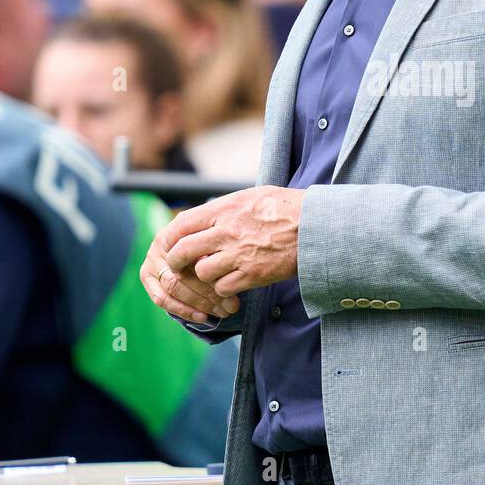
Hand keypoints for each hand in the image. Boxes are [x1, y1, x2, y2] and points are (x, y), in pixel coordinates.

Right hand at [140, 222, 240, 324]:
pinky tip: (203, 317)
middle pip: (183, 272)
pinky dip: (183, 310)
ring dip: (199, 303)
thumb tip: (233, 280)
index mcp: (180, 229)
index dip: (214, 271)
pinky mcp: (146, 276)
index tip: (235, 284)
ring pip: (172, 286)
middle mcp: (163, 243)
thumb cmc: (215, 243)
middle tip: (232, 306)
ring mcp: (152, 258)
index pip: (194, 253)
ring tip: (222, 311)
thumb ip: (222, 254)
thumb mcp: (220, 241)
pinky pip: (161, 298)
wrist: (196, 244)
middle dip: (209, 292)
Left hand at [161, 186, 303, 296]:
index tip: (169, 245)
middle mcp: (227, 232)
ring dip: (204, 276)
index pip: (182, 224)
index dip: (170, 237)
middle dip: (177, 262)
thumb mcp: (252, 196)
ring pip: (202, 272)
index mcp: (224, 210)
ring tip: (214, 273)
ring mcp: (238, 255)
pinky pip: (223, 287)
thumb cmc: (287, 207)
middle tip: (179, 267)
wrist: (315, 226)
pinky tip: (232, 282)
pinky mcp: (252, 275)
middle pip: (184, 252)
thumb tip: (207, 214)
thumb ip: (226, 207)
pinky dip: (223, 288)